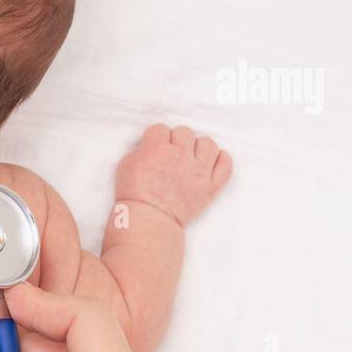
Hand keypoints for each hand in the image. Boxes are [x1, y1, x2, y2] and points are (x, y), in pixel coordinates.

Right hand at [115, 124, 231, 226]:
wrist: (149, 222)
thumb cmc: (134, 197)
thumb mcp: (126, 166)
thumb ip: (141, 150)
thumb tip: (153, 147)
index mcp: (157, 150)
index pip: (160, 129)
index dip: (156, 138)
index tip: (155, 148)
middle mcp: (180, 156)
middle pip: (184, 132)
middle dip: (176, 141)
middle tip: (171, 154)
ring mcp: (198, 171)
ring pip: (208, 143)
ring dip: (198, 147)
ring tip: (191, 157)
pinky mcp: (210, 186)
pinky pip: (225, 164)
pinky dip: (221, 160)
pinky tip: (210, 162)